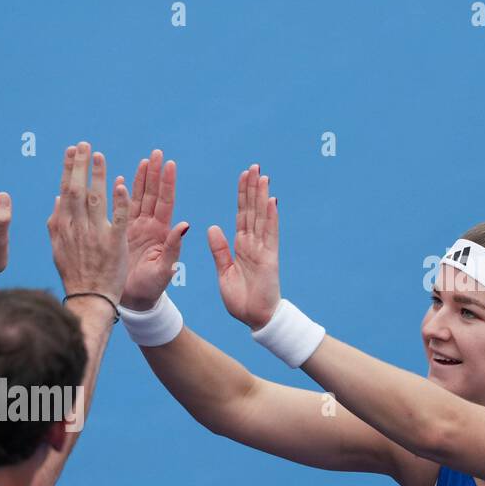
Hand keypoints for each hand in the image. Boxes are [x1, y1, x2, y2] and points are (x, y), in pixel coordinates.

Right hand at [47, 142, 129, 300]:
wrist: (89, 299)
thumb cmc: (75, 275)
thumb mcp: (58, 248)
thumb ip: (56, 223)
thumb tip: (57, 198)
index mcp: (64, 227)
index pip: (67, 191)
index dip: (69, 169)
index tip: (72, 151)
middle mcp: (77, 228)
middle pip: (79, 190)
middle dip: (81, 165)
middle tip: (85, 144)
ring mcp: (96, 235)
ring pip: (96, 199)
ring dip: (98, 175)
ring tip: (99, 156)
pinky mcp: (114, 243)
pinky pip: (118, 218)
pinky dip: (119, 201)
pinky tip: (121, 184)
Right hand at [121, 149, 188, 310]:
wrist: (133, 302)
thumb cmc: (151, 289)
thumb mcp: (165, 270)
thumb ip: (173, 247)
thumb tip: (185, 224)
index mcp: (161, 233)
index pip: (165, 202)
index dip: (167, 183)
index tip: (169, 163)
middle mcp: (150, 227)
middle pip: (152, 195)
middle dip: (154, 173)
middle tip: (156, 152)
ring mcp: (135, 229)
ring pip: (138, 199)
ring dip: (140, 179)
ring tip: (143, 160)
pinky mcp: (120, 234)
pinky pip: (120, 210)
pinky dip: (119, 195)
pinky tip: (117, 180)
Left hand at [208, 165, 280, 329]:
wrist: (255, 318)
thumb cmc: (241, 299)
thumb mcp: (224, 271)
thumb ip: (219, 250)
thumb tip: (212, 227)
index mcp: (241, 247)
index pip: (241, 216)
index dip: (241, 196)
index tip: (242, 177)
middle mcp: (254, 244)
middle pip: (252, 211)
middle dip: (252, 189)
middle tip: (253, 166)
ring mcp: (263, 250)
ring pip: (262, 217)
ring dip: (262, 196)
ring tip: (262, 175)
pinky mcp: (270, 258)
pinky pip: (270, 234)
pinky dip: (271, 217)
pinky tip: (272, 200)